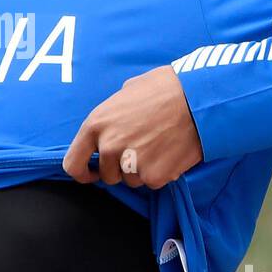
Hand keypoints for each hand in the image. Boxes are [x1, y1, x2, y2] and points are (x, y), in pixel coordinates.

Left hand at [62, 65, 203, 187]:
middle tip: (141, 148)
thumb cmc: (165, 89)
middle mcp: (109, 147)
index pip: (72, 163)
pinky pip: (152, 182)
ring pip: (130, 181)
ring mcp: (130, 164)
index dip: (82, 172)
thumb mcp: (126, 92)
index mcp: (96, 124)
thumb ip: (111, 115)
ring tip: (159, 145)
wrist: (199, 99)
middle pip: (107, 175)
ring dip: (141, 170)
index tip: (92, 173)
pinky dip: (161, 172)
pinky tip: (171, 151)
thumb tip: (110, 126)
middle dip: (120, 168)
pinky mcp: (154, 176)